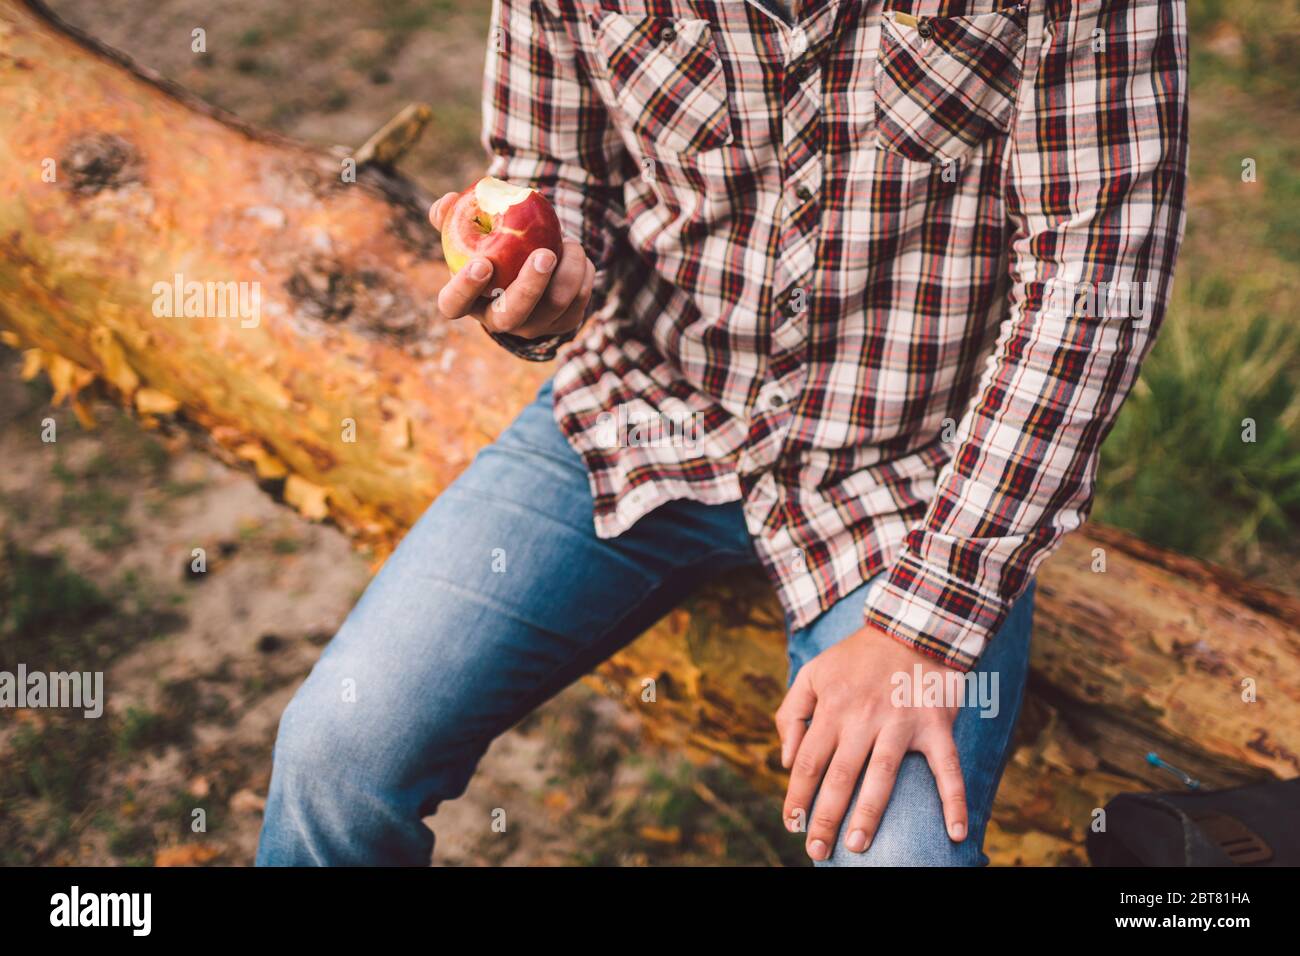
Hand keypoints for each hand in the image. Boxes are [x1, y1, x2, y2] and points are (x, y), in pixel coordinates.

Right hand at [429, 192, 594, 339]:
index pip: (454, 305)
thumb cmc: (493, 245)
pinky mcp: (562, 323)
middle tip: (544, 254)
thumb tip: (449, 200)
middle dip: (529, 286)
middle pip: (511, 316)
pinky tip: (578, 255)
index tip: (482, 263)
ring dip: (567, 272)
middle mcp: (498, 320)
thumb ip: (454, 215)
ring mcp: (532, 326)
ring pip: (553, 307)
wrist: (529, 265)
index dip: (464, 289)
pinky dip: (582, 275)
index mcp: (468, 300)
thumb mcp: (471, 231)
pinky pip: (578, 302)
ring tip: (569, 243)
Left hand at [775, 625, 967, 860]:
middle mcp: (863, 717)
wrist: (913, 627)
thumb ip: (791, 714)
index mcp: (832, 706)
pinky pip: (948, 768)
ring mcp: (902, 722)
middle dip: (825, 817)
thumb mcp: (813, 673)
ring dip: (869, 815)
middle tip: (818, 852)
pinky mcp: (936, 725)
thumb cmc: (856, 657)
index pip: (808, 761)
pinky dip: (954, 800)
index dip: (797, 796)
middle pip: (840, 776)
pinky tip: (955, 832)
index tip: (791, 824)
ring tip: (856, 846)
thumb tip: (785, 761)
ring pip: (882, 776)